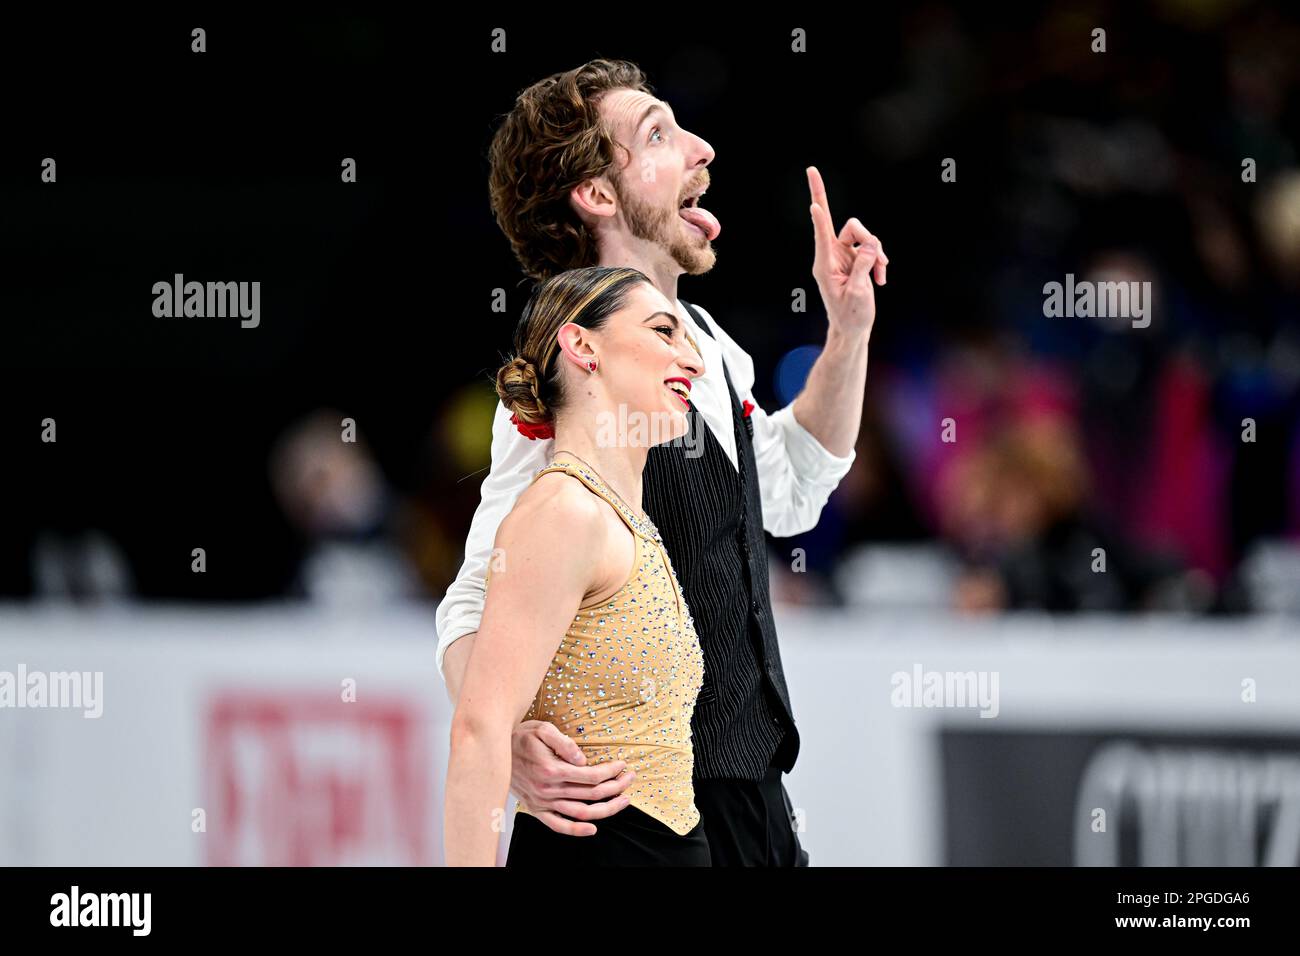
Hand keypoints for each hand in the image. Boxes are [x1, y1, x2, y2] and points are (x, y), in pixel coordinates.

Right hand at [509, 720, 634, 835]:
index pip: (592, 776)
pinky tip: (592, 829)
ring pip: (581, 812)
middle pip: (591, 794)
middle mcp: (548, 790)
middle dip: (616, 787)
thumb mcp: (542, 729)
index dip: (611, 771)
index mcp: (552, 770)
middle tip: (630, 778)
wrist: (494, 751)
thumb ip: (564, 742)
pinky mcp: (536, 809)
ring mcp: (543, 802)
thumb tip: (583, 759)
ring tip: (623, 800)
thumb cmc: (521, 737)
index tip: (622, 765)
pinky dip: (576, 831)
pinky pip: (558, 826)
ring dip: (606, 809)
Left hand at [807, 165, 887, 337]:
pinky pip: (871, 248)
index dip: (819, 218)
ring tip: (881, 272)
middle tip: (879, 258)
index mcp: (825, 265)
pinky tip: (881, 277)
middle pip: (850, 228)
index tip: (813, 205)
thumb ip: (863, 264)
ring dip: (877, 252)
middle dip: (866, 236)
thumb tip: (870, 242)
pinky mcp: (855, 259)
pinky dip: (879, 260)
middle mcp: (832, 257)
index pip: (822, 237)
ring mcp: (844, 257)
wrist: (853, 328)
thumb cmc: (850, 315)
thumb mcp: (858, 291)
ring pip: (864, 236)